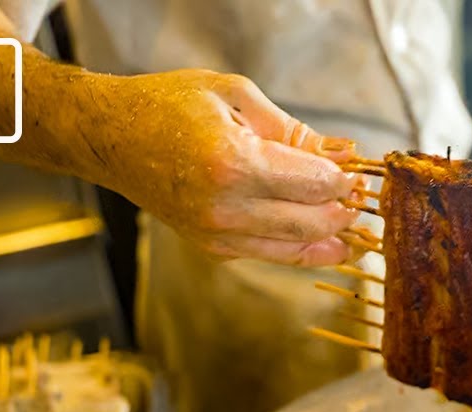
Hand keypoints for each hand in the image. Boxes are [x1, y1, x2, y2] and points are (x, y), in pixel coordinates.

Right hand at [88, 69, 358, 265]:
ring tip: (351, 221)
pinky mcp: (213, 248)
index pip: (314, 184)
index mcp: (232, 162)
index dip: (345, 181)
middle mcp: (225, 207)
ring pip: (297, 248)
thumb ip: (293, 130)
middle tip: (360, 195)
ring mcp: (217, 233)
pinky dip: (303, 248)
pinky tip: (325, 238)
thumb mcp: (235, 97)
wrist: (111, 137)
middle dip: (344, 211)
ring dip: (332, 237)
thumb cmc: (169, 106)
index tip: (358, 172)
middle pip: (312, 222)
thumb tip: (344, 154)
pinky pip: (273, 255)